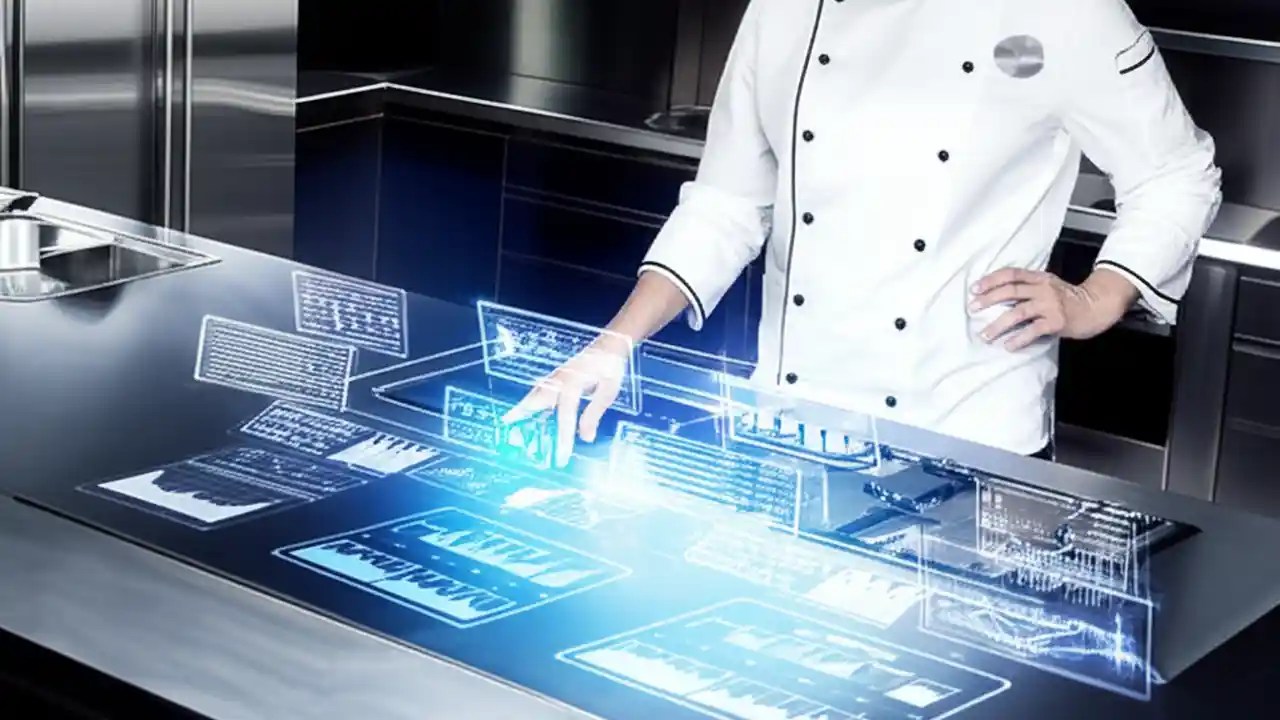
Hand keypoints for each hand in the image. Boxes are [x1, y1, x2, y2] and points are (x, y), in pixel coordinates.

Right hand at [501, 335, 630, 466]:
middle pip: (538, 398)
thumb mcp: (608, 391)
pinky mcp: (559, 376)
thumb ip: (594, 413)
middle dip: (523, 412)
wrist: (611, 344)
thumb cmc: (611, 367)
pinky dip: (532, 400)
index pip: (565, 414)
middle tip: (507, 423)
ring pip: (537, 393)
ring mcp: (558, 376)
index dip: (563, 436)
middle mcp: (561, 379)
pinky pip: (542, 390)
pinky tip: (529, 410)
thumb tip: (585, 437)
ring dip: (524, 406)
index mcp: (574, 383)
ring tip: (510, 419)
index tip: (561, 456)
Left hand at [970, 268, 1135, 350]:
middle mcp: (1043, 289)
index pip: (1011, 274)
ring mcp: (1050, 305)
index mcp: (1040, 278)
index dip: (991, 280)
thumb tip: (999, 296)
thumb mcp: (1050, 286)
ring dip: (998, 325)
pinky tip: (1008, 345)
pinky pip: (1033, 330)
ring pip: (1018, 313)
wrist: (1097, 307)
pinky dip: (1018, 338)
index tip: (975, 288)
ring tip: (985, 335)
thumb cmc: (1069, 299)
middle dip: (988, 300)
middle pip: (1010, 291)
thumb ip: (1029, 287)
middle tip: (972, 309)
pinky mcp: (1056, 321)